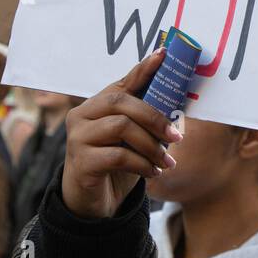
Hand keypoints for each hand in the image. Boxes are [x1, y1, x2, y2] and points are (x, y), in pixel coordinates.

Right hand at [60, 48, 182, 218]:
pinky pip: (118, 156)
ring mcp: (77, 138)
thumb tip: (179, 104)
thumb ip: (147, 120)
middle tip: (177, 137)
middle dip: (154, 118)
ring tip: (166, 162)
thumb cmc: (116, 164)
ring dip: (151, 146)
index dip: (143, 69)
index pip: (123, 82)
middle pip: (121, 102)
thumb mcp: (133, 139)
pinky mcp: (81, 162)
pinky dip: (142, 164)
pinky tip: (152, 173)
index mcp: (97, 105)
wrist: (93, 202)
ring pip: (121, 127)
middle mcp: (82, 115)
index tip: (163, 55)